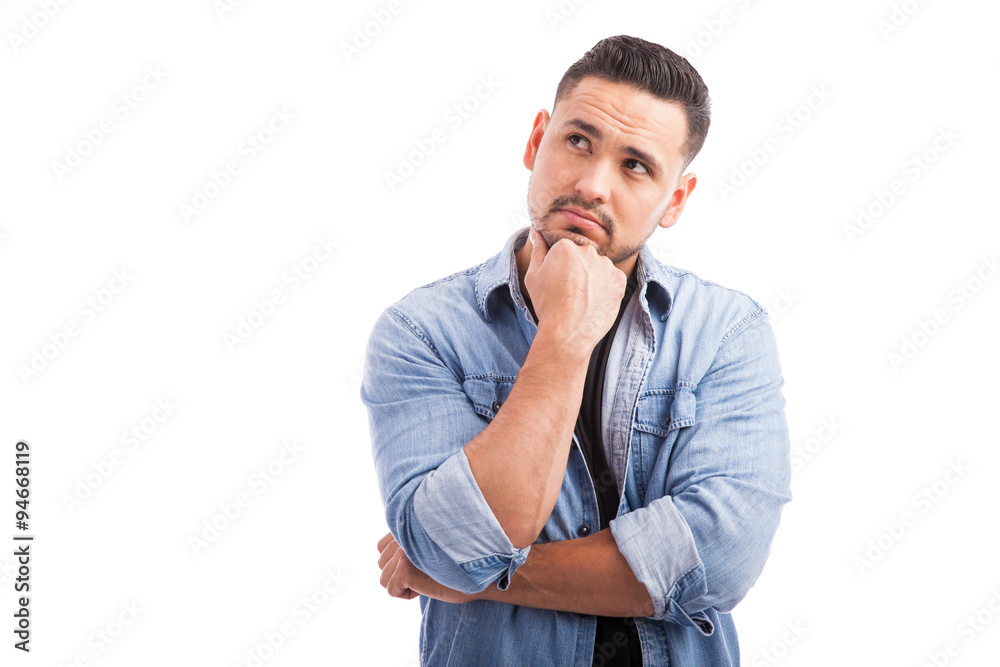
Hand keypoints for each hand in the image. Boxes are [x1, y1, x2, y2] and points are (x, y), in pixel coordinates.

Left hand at [377, 532, 476, 603]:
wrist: (481, 573)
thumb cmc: (460, 561)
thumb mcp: (433, 544)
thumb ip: (413, 541)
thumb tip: (392, 557)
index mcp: (409, 524)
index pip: (382, 546)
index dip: (399, 562)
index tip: (420, 565)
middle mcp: (403, 533)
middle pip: (381, 564)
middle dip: (400, 574)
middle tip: (425, 572)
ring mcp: (403, 550)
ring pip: (384, 578)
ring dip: (403, 584)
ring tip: (425, 578)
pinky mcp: (405, 569)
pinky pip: (391, 590)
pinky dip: (406, 594)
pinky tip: (424, 587)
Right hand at [524, 226, 626, 349]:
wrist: (568, 332)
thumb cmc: (547, 305)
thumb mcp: (534, 276)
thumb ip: (538, 251)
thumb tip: (536, 233)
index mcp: (565, 246)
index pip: (565, 250)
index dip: (561, 267)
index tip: (558, 282)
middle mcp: (588, 251)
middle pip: (583, 256)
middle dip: (578, 270)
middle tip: (570, 291)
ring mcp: (606, 265)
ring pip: (599, 267)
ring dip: (594, 278)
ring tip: (583, 298)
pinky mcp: (619, 279)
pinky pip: (613, 278)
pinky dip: (606, 288)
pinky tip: (594, 301)